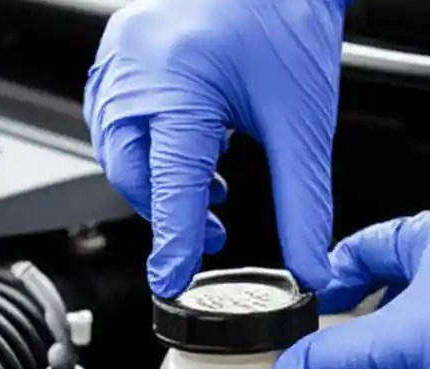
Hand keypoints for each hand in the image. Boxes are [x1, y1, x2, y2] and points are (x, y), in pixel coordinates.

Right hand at [84, 0, 347, 296]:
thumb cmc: (289, 18)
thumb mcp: (303, 123)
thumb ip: (304, 204)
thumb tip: (310, 262)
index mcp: (177, 81)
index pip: (169, 184)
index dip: (174, 242)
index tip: (174, 282)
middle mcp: (135, 67)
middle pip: (134, 172)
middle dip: (171, 212)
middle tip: (213, 236)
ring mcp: (121, 55)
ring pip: (121, 148)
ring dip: (162, 182)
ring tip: (210, 195)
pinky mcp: (122, 50)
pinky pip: (119, 117)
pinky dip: (150, 148)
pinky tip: (190, 155)